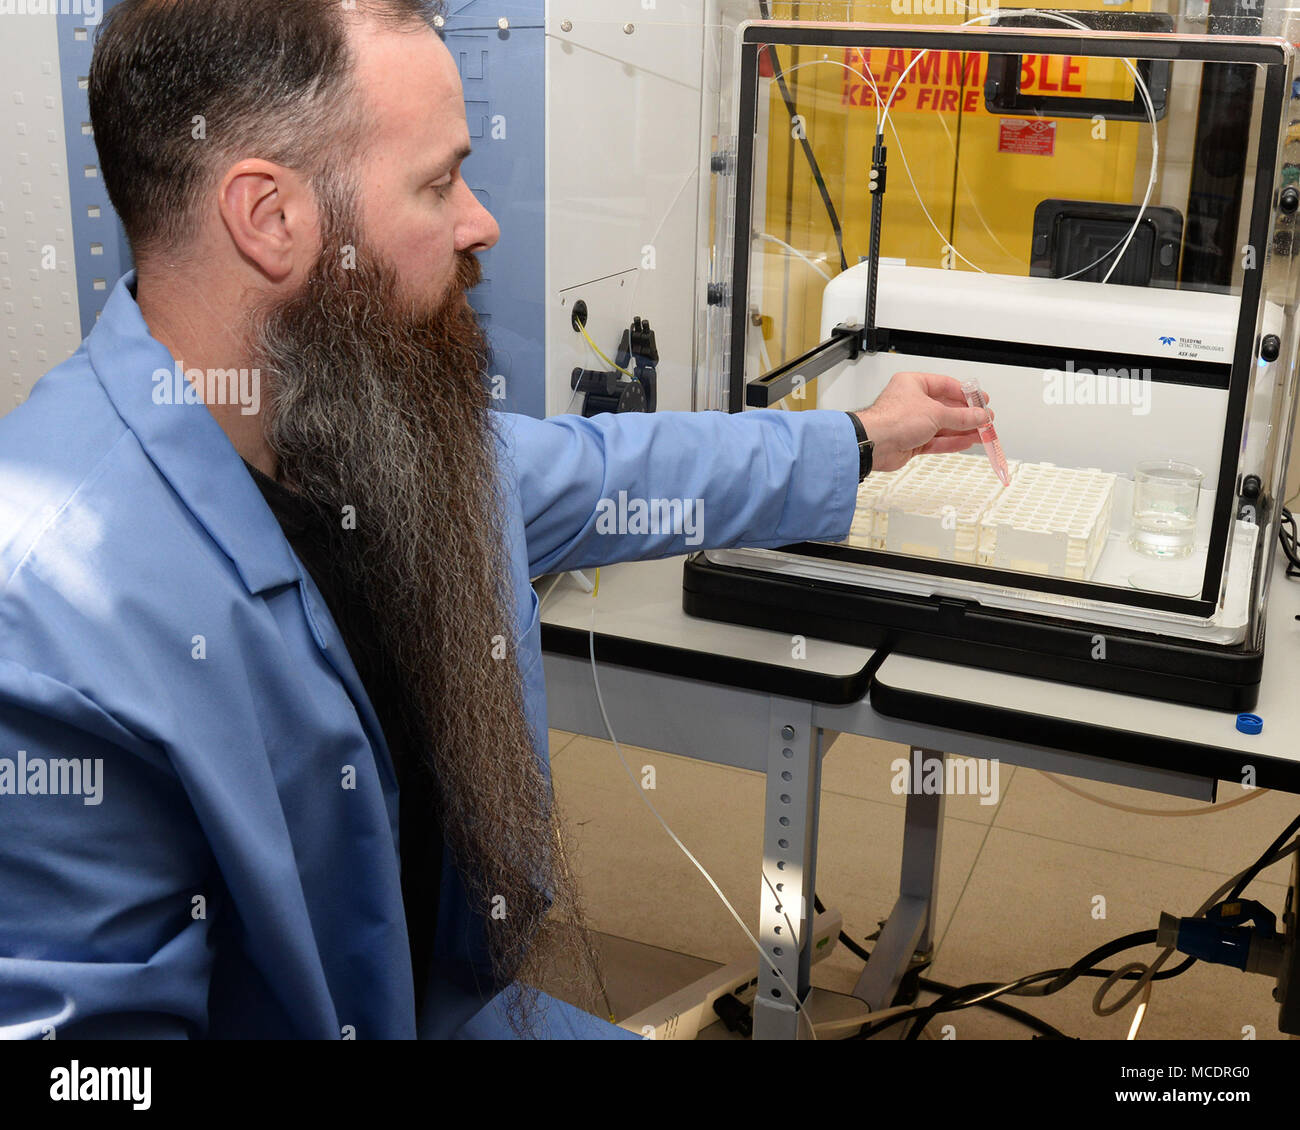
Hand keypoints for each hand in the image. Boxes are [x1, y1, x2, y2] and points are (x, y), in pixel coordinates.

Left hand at [856, 371, 991, 473]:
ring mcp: (911, 423)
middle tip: (985, 419)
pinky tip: (967, 441)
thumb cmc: (892, 420)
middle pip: (946, 407)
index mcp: (913, 384)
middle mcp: (911, 402)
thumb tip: (979, 416)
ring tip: (982, 432)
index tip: (981, 400)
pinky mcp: (911, 441)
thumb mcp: (936, 413)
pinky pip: (937, 440)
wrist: (874, 444)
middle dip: (967, 415)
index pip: (946, 385)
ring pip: (943, 426)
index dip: (966, 393)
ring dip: (963, 429)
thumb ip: (961, 416)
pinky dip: (952, 441)